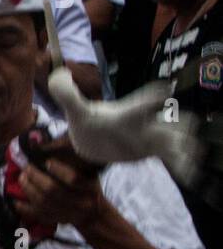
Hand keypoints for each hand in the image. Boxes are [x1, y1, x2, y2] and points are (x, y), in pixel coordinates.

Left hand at [15, 155, 105, 230]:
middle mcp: (80, 203)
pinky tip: (17, 200)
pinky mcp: (57, 221)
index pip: (73, 179)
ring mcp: (68, 214)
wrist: (92, 214)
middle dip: (36, 177)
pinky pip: (38, 215)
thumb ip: (72, 164)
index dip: (59, 170)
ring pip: (43, 203)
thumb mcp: (88, 175)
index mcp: (90, 188)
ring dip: (28, 189)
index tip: (47, 162)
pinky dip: (25, 208)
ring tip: (21, 179)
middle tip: (27, 168)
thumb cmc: (88, 188)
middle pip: (53, 190)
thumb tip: (46, 148)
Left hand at [47, 71, 203, 182]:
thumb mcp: (76, 110)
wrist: (91, 140)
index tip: (163, 93)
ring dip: (186, 146)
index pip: (142, 105)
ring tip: (188, 155)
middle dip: (180, 126)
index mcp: (127, 113)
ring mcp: (151, 137)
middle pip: (169, 121)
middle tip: (184, 131)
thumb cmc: (87, 121)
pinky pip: (173, 158)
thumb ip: (66, 94)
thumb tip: (59, 74)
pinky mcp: (152, 151)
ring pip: (177, 139)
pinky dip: (184, 166)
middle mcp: (144, 123)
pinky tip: (190, 174)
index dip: (152, 99)